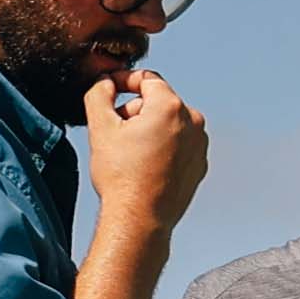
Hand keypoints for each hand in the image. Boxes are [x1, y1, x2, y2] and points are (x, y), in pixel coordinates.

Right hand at [84, 64, 208, 240]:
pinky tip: (145, 166)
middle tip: (115, 132)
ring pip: (168, 123)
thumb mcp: (100, 128)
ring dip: (148, 129)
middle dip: (135, 110)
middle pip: (158, 101)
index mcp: (171, 107)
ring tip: (130, 153)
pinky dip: (162, 146)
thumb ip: (99, 93)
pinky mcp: (200, 164)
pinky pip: (179, 144)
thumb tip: (105, 82)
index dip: (123, 80)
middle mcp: (193, 122)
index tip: (109, 89)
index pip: (146, 79)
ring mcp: (200, 145)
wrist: (140, 219)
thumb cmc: (121, 177)